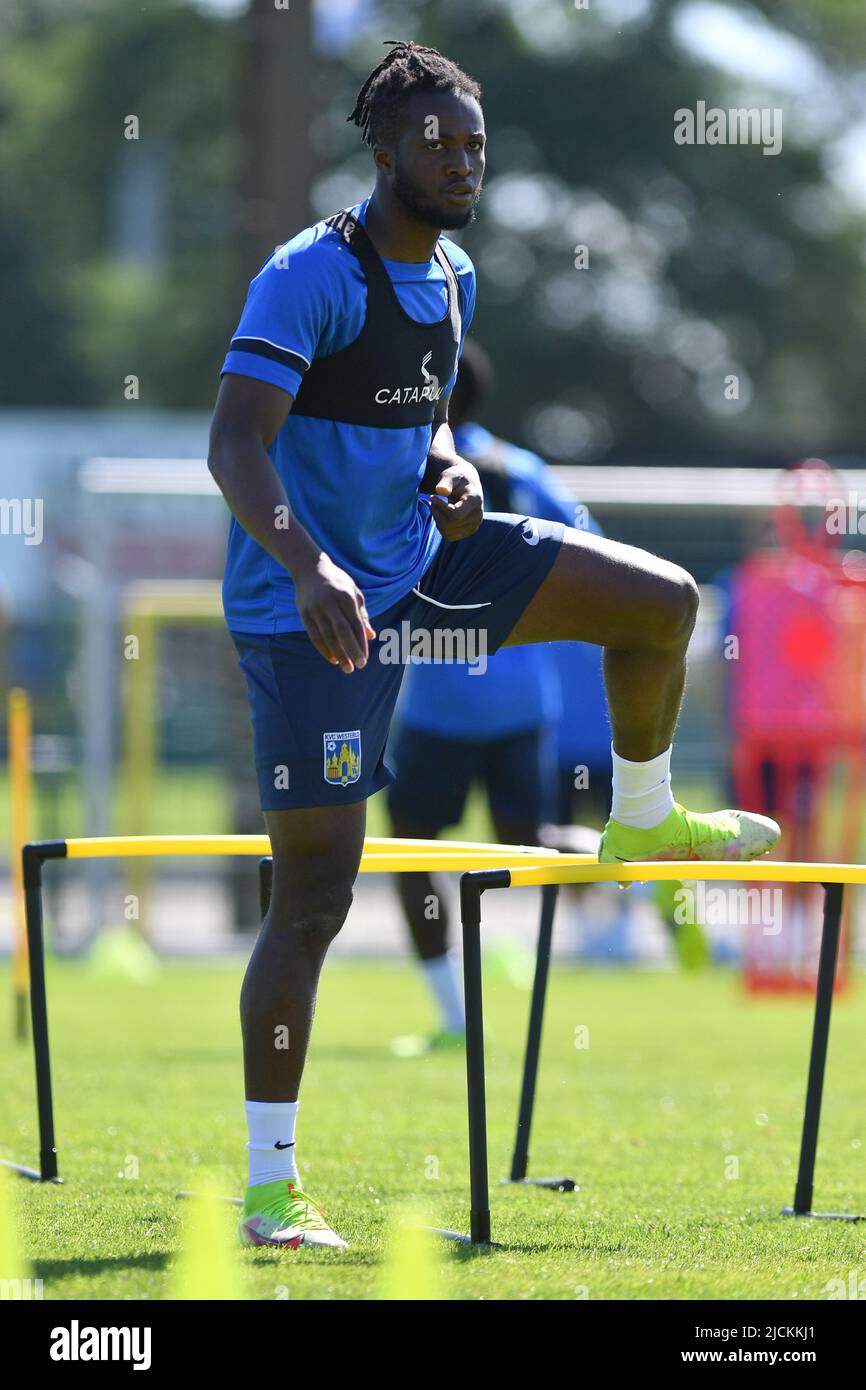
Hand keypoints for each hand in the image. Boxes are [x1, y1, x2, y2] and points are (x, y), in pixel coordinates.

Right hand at [294, 554, 375, 672]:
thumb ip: (362, 614)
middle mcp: (330, 602)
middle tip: (359, 666)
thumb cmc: (337, 582)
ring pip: (327, 636)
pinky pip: (314, 635)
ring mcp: (315, 608)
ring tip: (346, 667)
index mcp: (346, 596)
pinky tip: (332, 659)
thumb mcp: (353, 592)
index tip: (365, 658)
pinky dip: (323, 648)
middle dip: (351, 650)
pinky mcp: (304, 613)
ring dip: (337, 653)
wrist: (309, 568)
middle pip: (342, 631)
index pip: (355, 624)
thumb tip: (371, 636)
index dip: (361, 642)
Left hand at [430, 462, 482, 540]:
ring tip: (437, 507)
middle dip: (437, 513)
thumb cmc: (456, 477)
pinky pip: (449, 536)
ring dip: (438, 520)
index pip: (455, 515)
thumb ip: (445, 481)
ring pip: (449, 533)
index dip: (440, 508)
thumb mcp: (450, 475)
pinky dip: (441, 527)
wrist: (466, 484)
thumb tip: (441, 490)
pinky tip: (442, 515)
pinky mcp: (468, 532)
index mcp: (475, 501)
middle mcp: (478, 516)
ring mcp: (474, 526)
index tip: (432, 496)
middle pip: (450, 524)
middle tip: (432, 501)